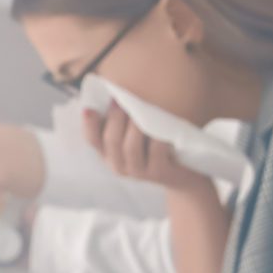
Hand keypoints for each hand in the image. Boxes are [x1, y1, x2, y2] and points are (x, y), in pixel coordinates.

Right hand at [83, 105, 207, 193]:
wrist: (184, 175)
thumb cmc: (158, 148)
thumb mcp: (137, 136)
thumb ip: (123, 123)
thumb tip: (114, 96)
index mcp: (109, 155)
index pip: (92, 140)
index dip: (89, 125)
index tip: (88, 108)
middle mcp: (120, 166)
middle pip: (111, 141)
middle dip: (115, 118)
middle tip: (120, 101)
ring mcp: (139, 172)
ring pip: (130, 147)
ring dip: (134, 126)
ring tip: (141, 111)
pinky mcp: (159, 173)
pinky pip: (156, 150)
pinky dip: (157, 135)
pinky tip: (161, 124)